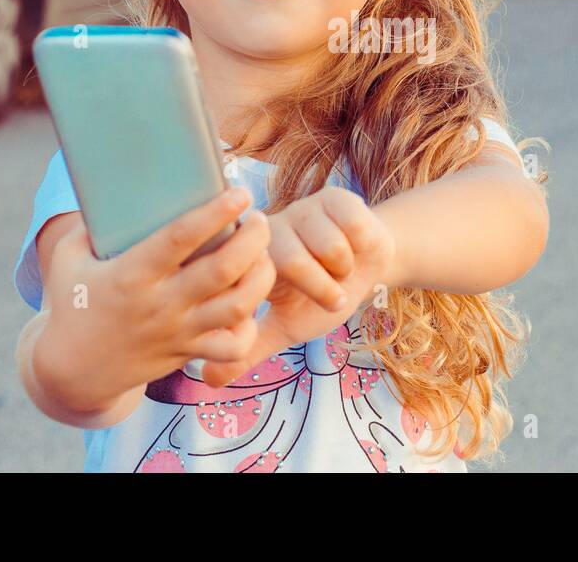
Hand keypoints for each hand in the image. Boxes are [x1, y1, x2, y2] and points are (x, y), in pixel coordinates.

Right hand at [35, 187, 275, 412]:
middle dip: (252, 240)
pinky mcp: (189, 352)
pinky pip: (233, 346)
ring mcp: (178, 331)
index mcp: (132, 274)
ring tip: (263, 254)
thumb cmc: (74, 304)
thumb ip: (89, 224)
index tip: (240, 193)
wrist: (74, 371)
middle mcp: (161, 303)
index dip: (215, 213)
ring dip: (261, 277)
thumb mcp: (69, 258)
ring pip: (238, 307)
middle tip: (260, 219)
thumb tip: (116, 187)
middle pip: (222, 270)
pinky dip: (251, 326)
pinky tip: (249, 305)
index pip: (180, 238)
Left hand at [199, 187, 397, 387]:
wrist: (368, 268)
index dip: (294, 298)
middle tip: (332, 294)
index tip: (302, 300)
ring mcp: (303, 208)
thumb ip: (250, 348)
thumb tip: (209, 379)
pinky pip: (353, 228)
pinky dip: (362, 248)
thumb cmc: (322, 294)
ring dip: (345, 270)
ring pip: (330, 247)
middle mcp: (272, 227)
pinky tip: (357, 246)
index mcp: (251, 257)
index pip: (257, 280)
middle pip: (296, 263)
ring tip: (341, 268)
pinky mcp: (336, 197)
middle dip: (325, 289)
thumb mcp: (286, 325)